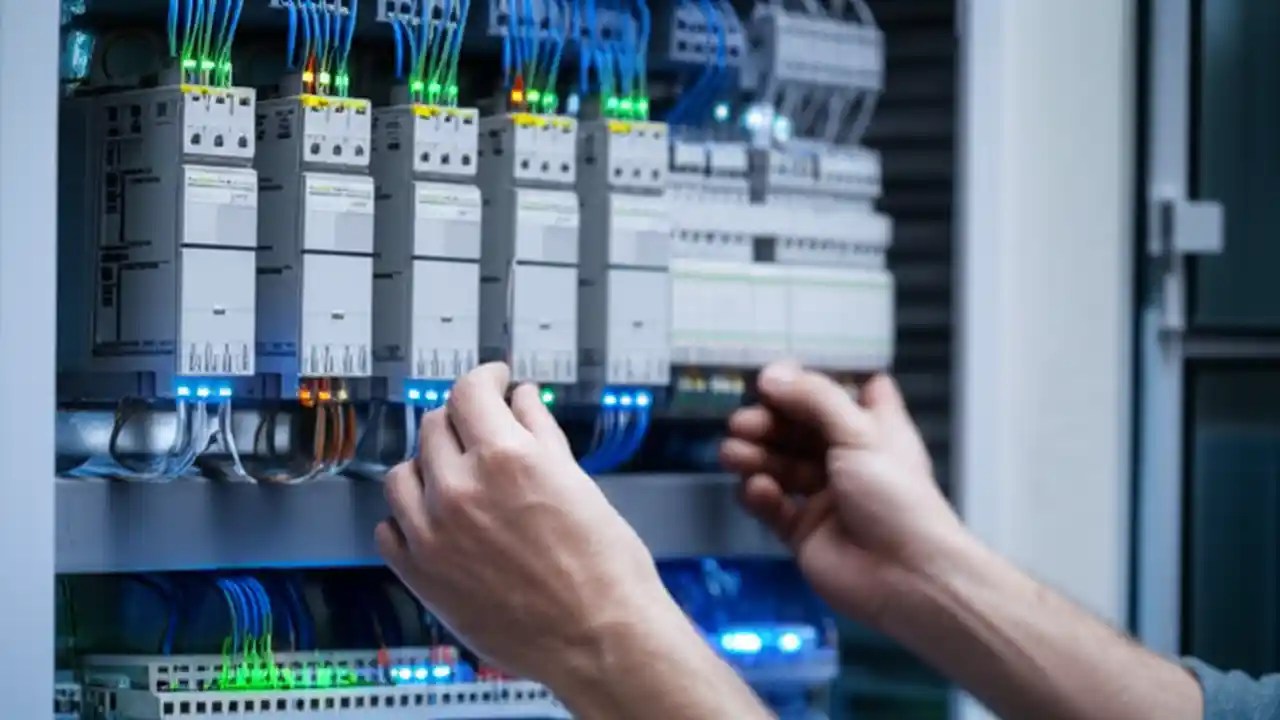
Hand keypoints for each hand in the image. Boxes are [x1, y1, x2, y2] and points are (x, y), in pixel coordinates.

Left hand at [376, 363, 677, 688]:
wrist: (600, 638)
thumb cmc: (604, 568)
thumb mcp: (579, 481)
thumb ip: (540, 432)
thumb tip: (522, 401)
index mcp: (505, 458)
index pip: (470, 390)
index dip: (485, 376)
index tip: (493, 380)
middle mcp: (460, 490)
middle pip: (434, 425)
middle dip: (462, 419)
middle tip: (483, 429)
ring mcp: (433, 534)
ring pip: (402, 473)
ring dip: (428, 466)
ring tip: (456, 476)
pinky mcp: (421, 575)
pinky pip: (389, 529)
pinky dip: (408, 519)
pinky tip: (436, 521)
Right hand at [720, 362, 969, 628]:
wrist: (907, 578)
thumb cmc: (898, 499)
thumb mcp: (861, 433)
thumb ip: (815, 399)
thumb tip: (772, 374)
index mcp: (872, 429)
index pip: (840, 395)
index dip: (810, 384)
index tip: (778, 378)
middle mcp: (848, 459)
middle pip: (798, 429)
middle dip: (768, 423)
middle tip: (742, 423)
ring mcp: (824, 496)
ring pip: (779, 465)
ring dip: (755, 456)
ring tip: (733, 455)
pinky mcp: (804, 531)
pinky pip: (773, 506)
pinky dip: (760, 495)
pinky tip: (758, 491)